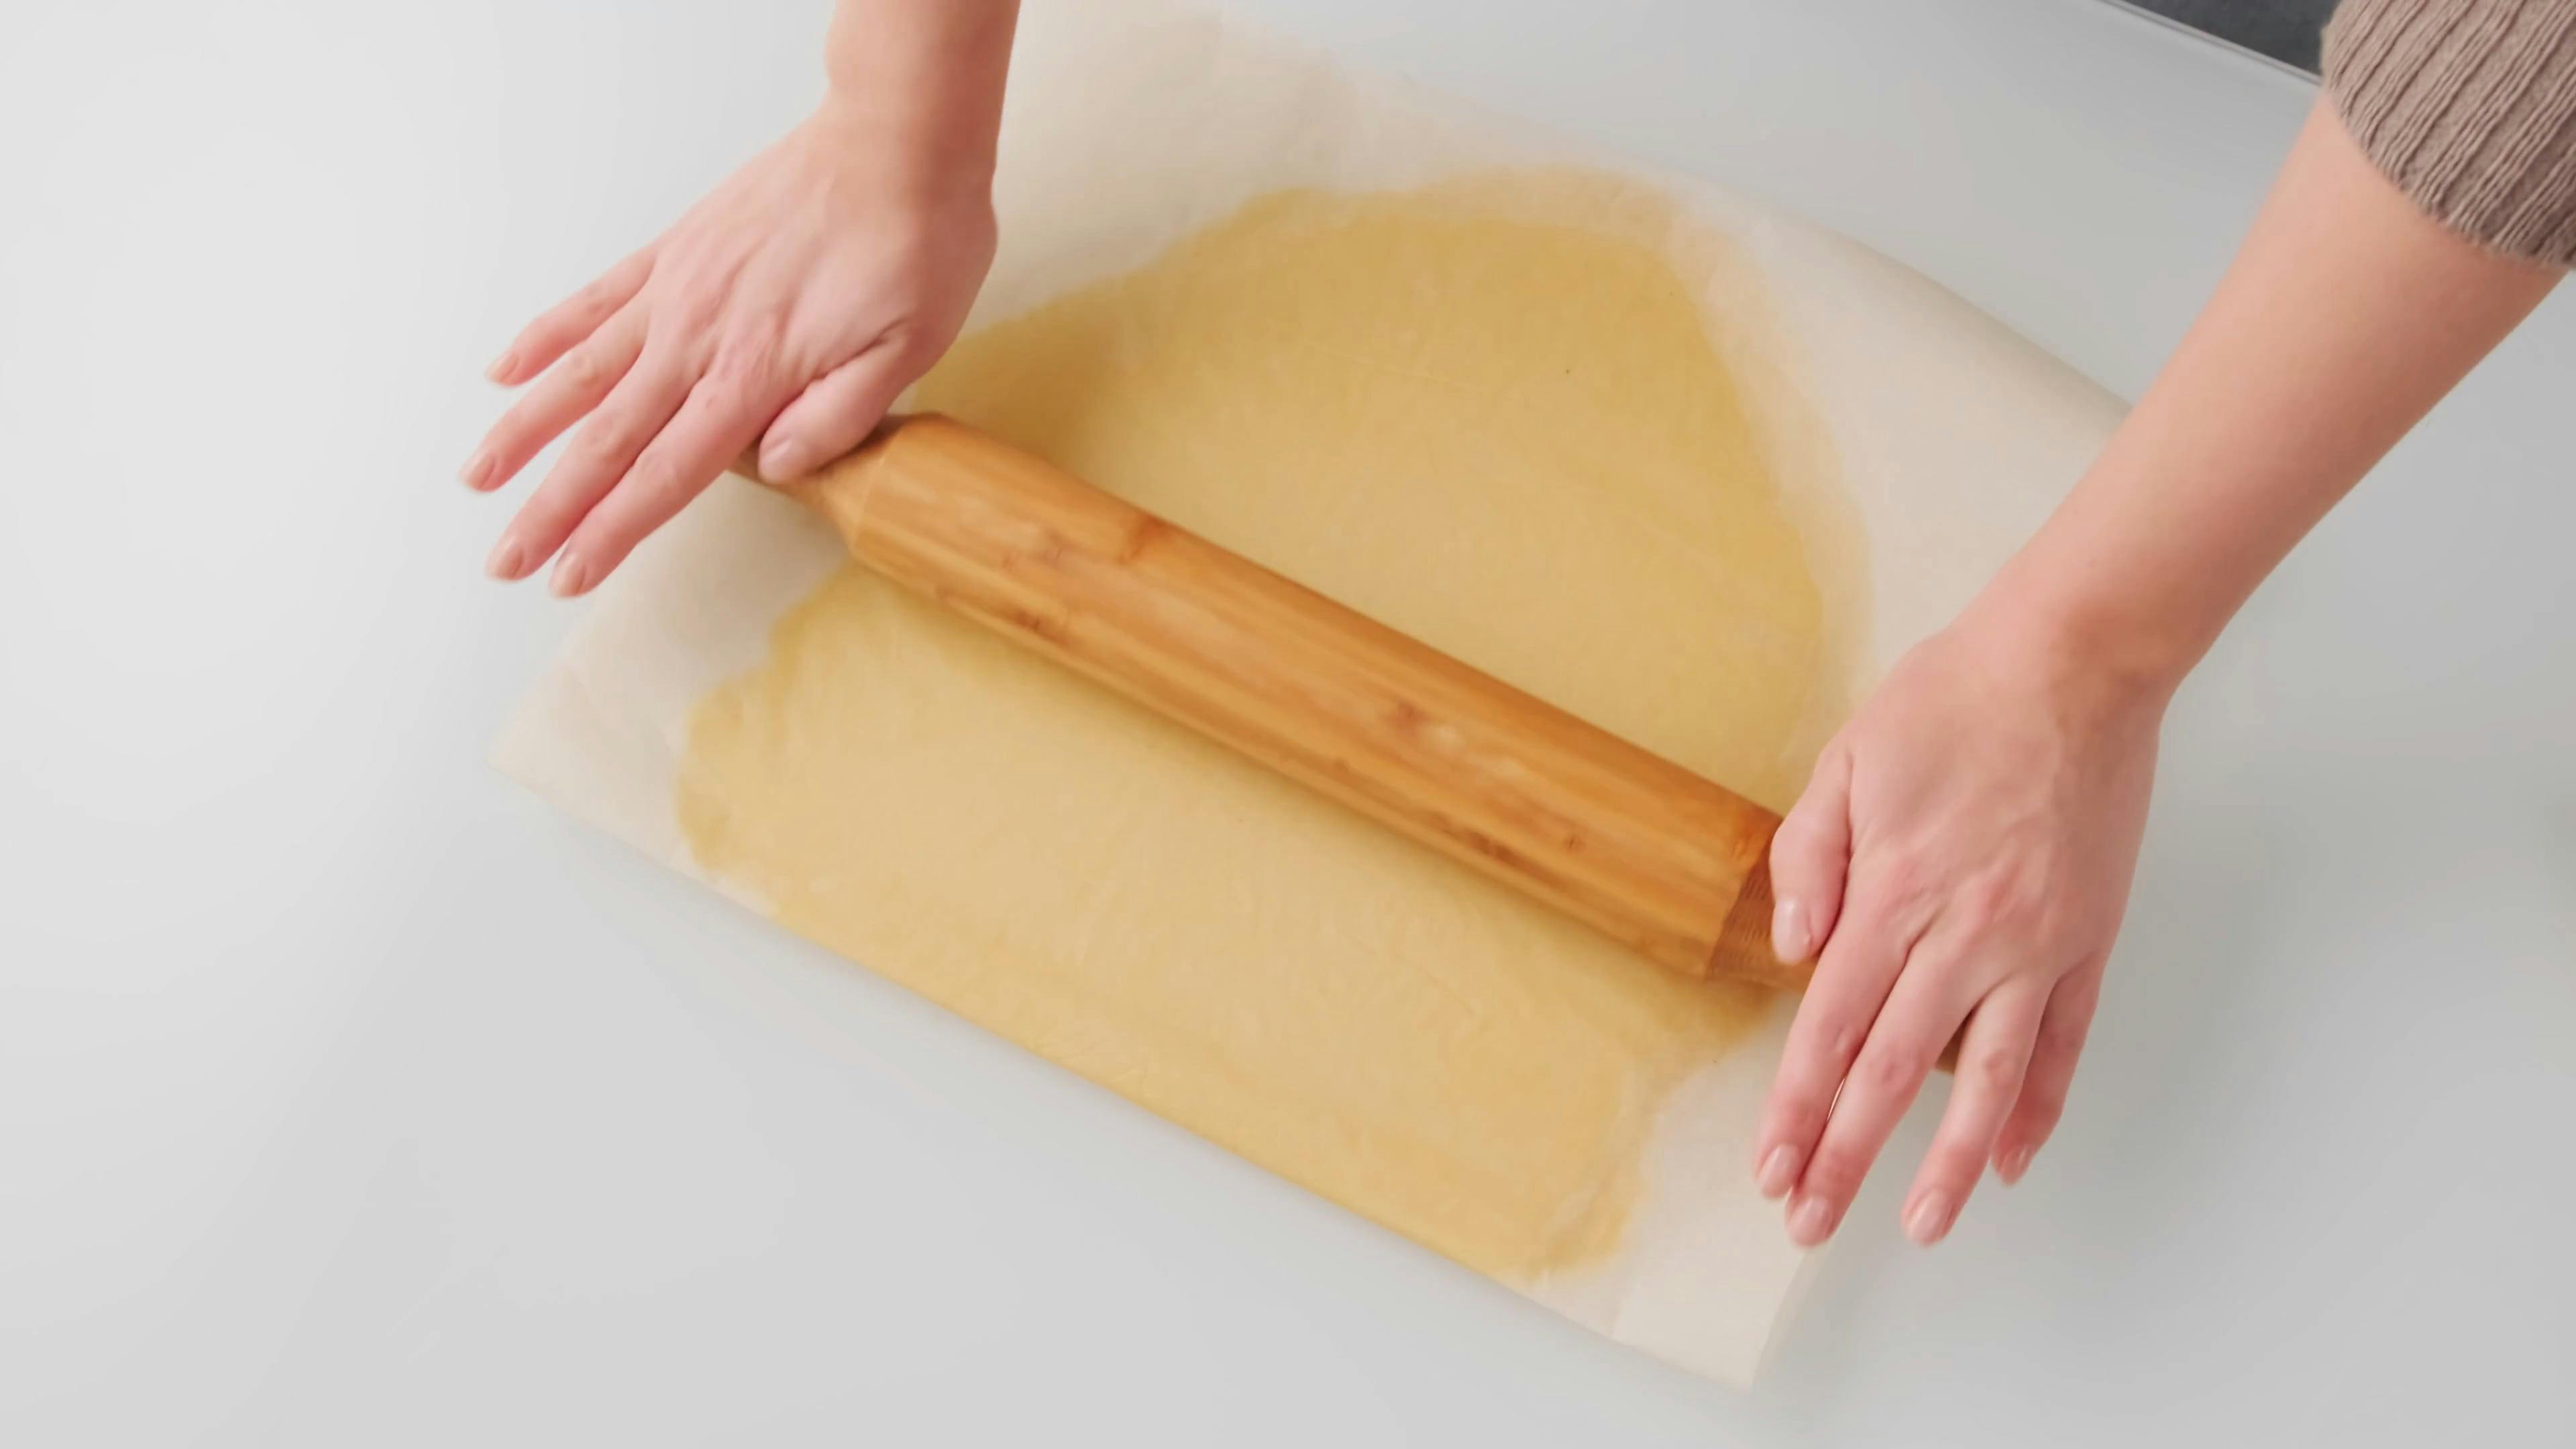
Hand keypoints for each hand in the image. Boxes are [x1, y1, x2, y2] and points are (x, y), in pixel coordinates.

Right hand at [462, 98, 995, 594]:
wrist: (894, 139)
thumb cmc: (916, 242)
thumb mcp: (911, 346)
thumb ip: (839, 414)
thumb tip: (776, 468)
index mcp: (757, 372)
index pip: (668, 472)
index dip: (612, 529)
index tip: (566, 573)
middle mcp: (699, 337)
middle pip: (608, 438)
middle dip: (551, 506)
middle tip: (504, 557)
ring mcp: (677, 291)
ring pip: (582, 373)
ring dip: (525, 429)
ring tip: (477, 474)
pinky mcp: (675, 250)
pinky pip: (595, 300)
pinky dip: (546, 337)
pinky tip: (505, 369)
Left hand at [1750, 607, 2165, 1246]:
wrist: (2074, 658)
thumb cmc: (1951, 700)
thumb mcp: (1845, 761)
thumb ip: (1807, 861)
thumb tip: (1795, 953)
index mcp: (1894, 891)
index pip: (1831, 1027)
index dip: (1796, 1106)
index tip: (1770, 1165)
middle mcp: (1967, 933)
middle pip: (1894, 1071)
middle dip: (1846, 1156)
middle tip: (1809, 1223)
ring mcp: (2036, 943)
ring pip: (1987, 1079)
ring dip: (1948, 1162)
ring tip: (1922, 1227)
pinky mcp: (2088, 939)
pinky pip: (2063, 1043)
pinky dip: (2038, 1108)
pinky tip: (2011, 1160)